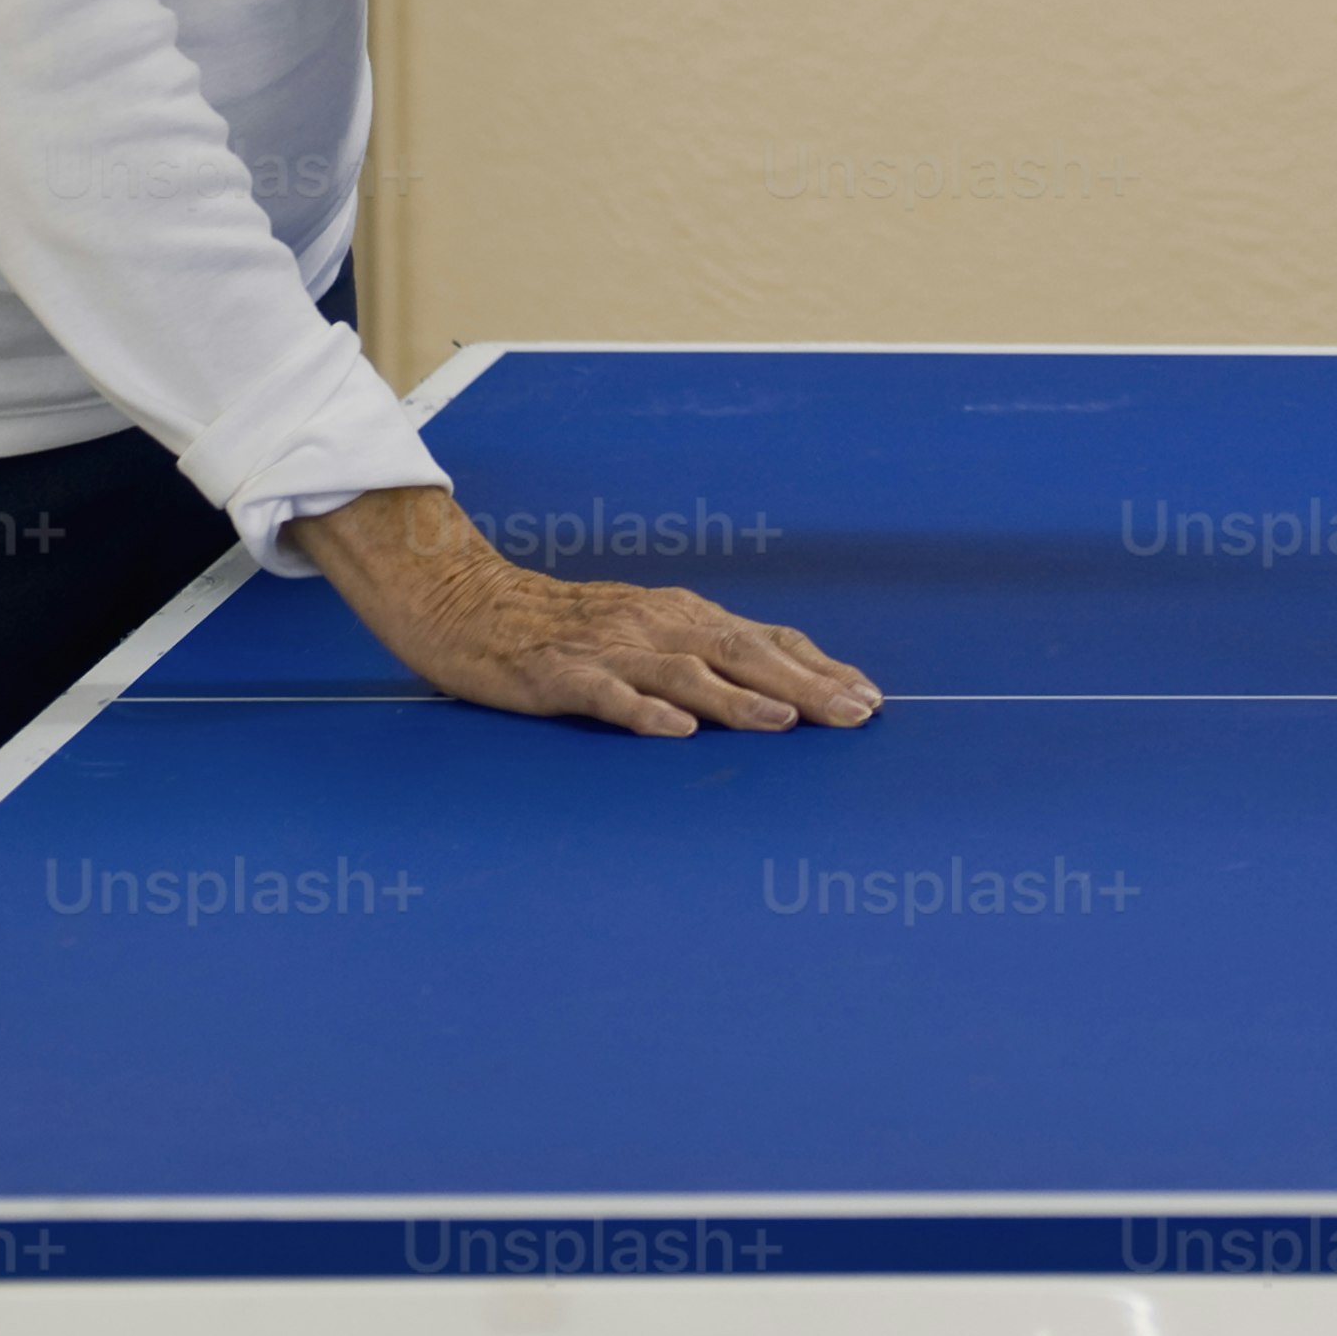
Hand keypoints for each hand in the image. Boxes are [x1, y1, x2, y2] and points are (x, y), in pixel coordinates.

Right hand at [299, 484, 879, 738]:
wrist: (466, 604)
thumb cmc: (565, 627)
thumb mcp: (644, 631)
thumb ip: (703, 656)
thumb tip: (777, 686)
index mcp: (681, 616)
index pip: (765, 639)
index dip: (819, 668)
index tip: (869, 697)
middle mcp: (655, 623)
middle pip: (742, 653)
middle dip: (804, 686)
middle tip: (855, 715)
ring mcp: (607, 647)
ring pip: (684, 670)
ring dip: (737, 698)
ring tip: (783, 723)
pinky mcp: (557, 672)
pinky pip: (605, 694)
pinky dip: (643, 711)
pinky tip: (674, 731)